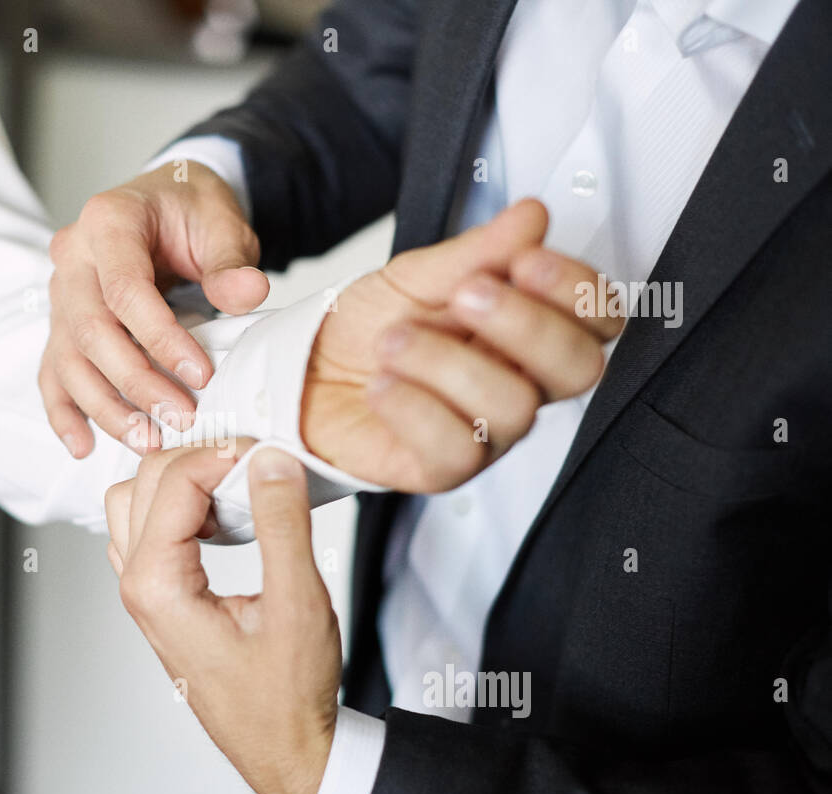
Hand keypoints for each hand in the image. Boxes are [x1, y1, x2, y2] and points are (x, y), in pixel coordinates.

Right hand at [41, 161, 269, 456]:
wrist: (170, 203)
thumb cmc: (192, 212)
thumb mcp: (222, 224)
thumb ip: (231, 261)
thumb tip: (247, 293)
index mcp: (107, 221)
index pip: (125, 290)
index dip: (162, 339)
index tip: (201, 375)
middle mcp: (72, 258)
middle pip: (91, 332)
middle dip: (136, 383)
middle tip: (181, 418)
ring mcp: (61, 295)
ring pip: (69, 360)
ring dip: (106, 408)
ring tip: (148, 441)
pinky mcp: (62, 326)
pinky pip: (52, 373)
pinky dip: (65, 413)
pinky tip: (84, 446)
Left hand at [105, 444, 339, 793]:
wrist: (282, 747)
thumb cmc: (285, 695)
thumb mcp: (297, 604)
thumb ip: (283, 525)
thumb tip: (271, 461)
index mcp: (158, 586)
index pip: (174, 481)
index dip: (224, 454)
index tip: (271, 455)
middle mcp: (138, 585)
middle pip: (144, 481)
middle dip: (200, 458)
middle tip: (257, 464)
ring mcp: (144, 593)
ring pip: (136, 502)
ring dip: (182, 481)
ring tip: (238, 488)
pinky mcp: (160, 598)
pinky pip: (148, 530)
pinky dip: (180, 508)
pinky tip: (224, 519)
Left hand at [302, 199, 623, 489]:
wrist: (305, 370)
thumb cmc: (367, 328)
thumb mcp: (416, 275)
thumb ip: (475, 251)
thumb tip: (530, 216)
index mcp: (524, 332)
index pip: (597, 320)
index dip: (577, 291)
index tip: (526, 260)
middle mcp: (517, 384)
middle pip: (577, 369)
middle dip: (525, 324)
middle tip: (466, 295)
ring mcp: (485, 432)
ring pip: (513, 408)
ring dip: (447, 363)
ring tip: (393, 341)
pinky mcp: (441, 468)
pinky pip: (456, 450)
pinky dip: (413, 407)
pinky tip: (383, 383)